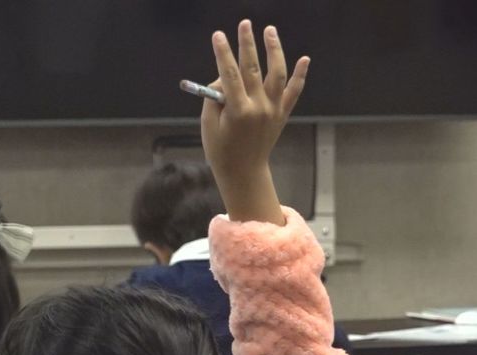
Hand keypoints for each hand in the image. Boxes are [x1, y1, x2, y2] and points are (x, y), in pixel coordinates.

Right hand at [201, 21, 308, 223]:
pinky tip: (304, 59)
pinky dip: (300, 75)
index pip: (229, 74)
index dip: (223, 53)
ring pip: (277, 74)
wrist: (243, 172)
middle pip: (253, 68)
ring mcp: (273, 110)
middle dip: (247, 44)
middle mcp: (259, 107)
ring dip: (274, 50)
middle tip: (245, 24)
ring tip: (269, 31)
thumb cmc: (220, 149)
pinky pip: (294, 92)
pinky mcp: (282, 114)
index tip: (218, 36)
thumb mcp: (209, 124)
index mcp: (238, 111)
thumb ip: (215, 98)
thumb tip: (224, 75)